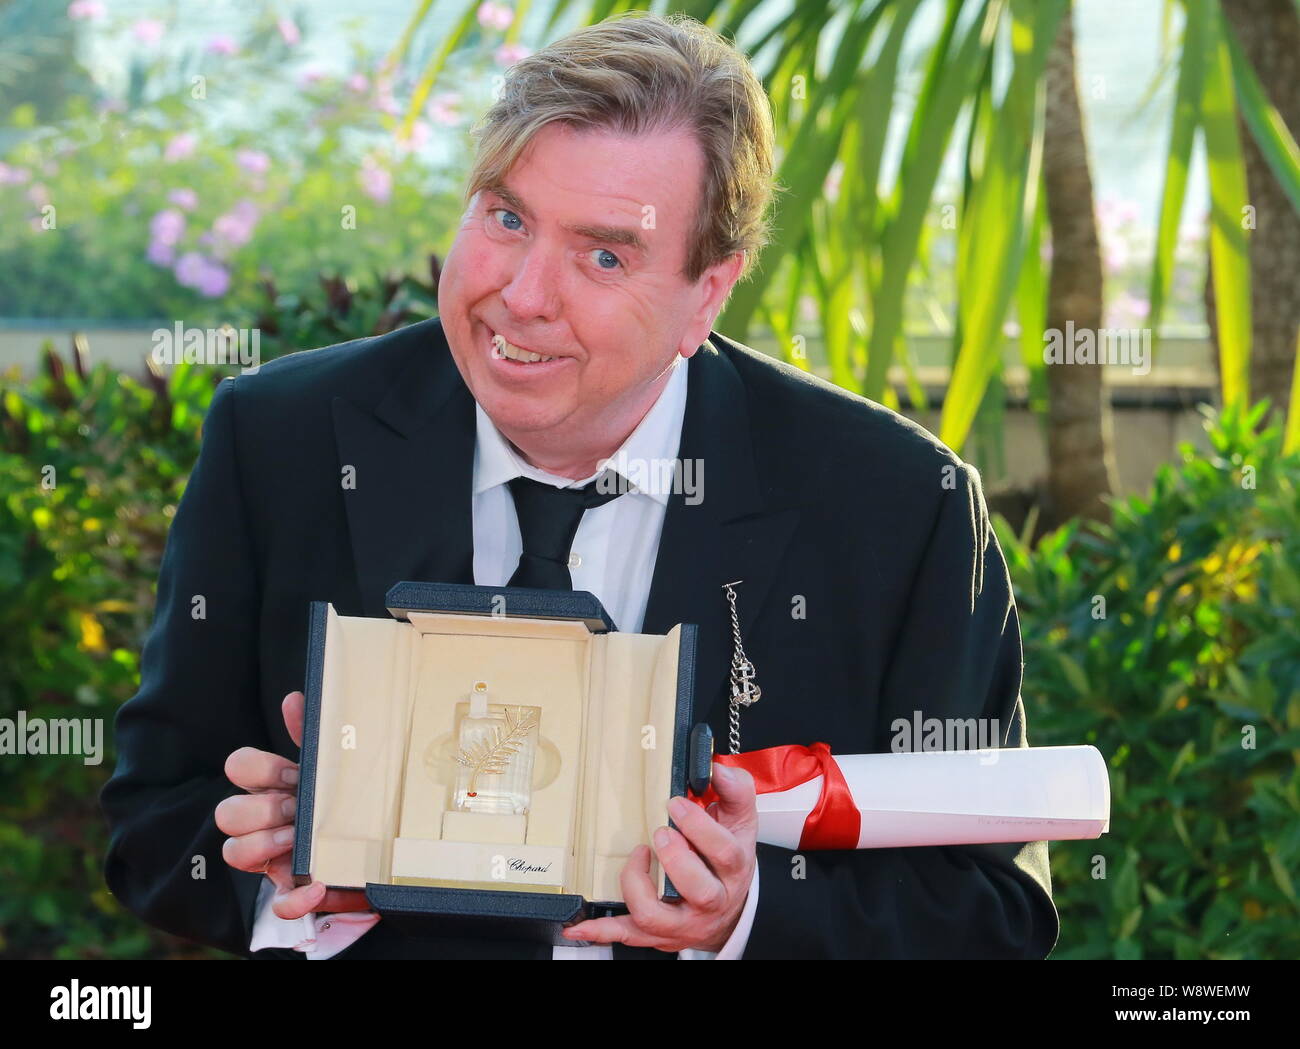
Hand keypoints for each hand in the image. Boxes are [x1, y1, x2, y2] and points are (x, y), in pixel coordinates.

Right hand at [216, 691, 370, 919]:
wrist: (381, 848)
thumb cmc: (346, 802)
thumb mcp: (334, 769)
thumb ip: (313, 737)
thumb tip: (295, 699)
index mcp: (274, 786)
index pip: (239, 767)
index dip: (260, 770)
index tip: (293, 774)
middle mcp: (265, 822)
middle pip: (226, 813)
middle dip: (258, 810)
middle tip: (294, 810)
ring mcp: (274, 858)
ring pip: (233, 853)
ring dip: (263, 845)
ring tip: (297, 840)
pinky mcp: (294, 891)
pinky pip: (279, 905)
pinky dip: (296, 899)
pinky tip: (319, 884)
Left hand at [561, 762, 756, 951]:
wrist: (730, 912)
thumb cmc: (728, 863)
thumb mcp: (739, 822)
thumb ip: (734, 790)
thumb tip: (717, 769)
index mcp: (733, 870)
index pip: (724, 852)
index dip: (699, 827)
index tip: (675, 804)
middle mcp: (712, 900)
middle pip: (700, 890)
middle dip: (675, 858)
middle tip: (659, 832)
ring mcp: (682, 921)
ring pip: (656, 915)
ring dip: (637, 885)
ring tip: (636, 856)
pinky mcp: (658, 933)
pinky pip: (628, 934)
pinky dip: (602, 930)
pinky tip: (581, 923)